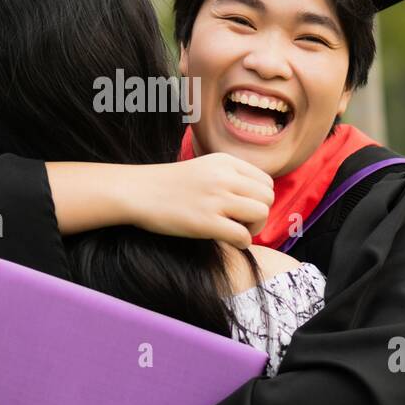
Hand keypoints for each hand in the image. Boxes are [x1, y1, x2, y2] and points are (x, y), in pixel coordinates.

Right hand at [131, 153, 273, 247]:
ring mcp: (215, 199)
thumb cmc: (169, 184)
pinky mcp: (205, 222)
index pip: (266, 181)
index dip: (261, 199)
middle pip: (267, 198)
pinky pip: (242, 235)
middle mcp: (224, 177)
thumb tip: (255, 196)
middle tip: (243, 223)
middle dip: (261, 214)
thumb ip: (229, 176)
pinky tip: (231, 241)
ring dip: (254, 228)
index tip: (245, 208)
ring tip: (238, 231)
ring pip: (261, 214)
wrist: (137, 191)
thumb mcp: (204, 167)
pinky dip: (243, 242)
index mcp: (225, 162)